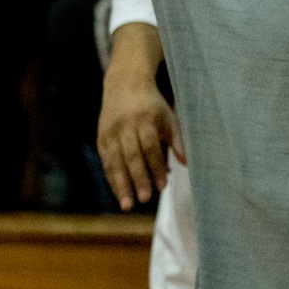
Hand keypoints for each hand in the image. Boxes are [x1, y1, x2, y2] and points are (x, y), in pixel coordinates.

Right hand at [96, 24, 182, 210]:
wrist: (124, 83)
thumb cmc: (152, 105)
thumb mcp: (168, 116)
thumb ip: (176, 139)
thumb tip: (186, 163)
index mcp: (145, 119)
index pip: (150, 146)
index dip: (157, 166)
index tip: (163, 185)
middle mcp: (125, 125)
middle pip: (131, 155)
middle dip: (138, 178)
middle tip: (146, 199)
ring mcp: (110, 132)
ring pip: (115, 161)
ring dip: (122, 184)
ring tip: (128, 205)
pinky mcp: (101, 137)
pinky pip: (106, 161)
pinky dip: (112, 179)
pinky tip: (119, 194)